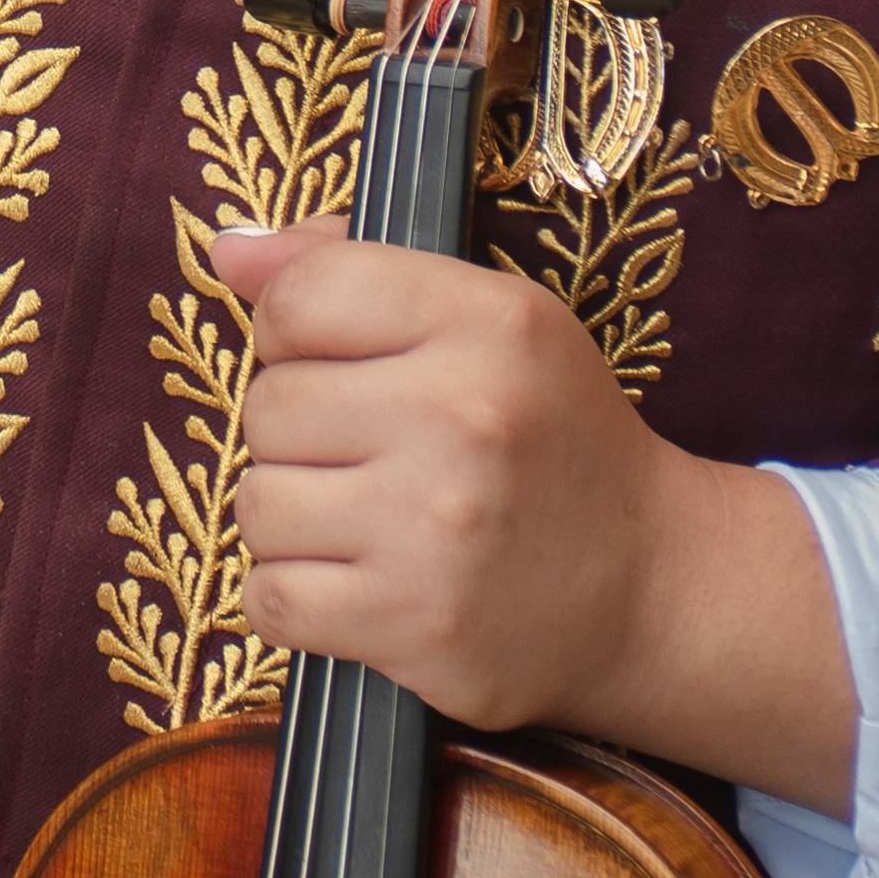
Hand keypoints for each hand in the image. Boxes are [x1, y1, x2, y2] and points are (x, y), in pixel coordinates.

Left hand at [214, 217, 855, 801]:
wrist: (648, 588)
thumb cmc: (550, 440)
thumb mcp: (489, 321)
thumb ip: (352, 269)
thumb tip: (230, 251)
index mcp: (487, 322)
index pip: (299, 299)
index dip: (294, 334)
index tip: (340, 365)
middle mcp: (462, 417)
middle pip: (267, 406)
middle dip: (299, 435)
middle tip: (370, 455)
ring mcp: (436, 529)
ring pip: (256, 505)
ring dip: (294, 519)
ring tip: (368, 521)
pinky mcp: (416, 626)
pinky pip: (268, 600)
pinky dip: (294, 598)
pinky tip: (357, 583)